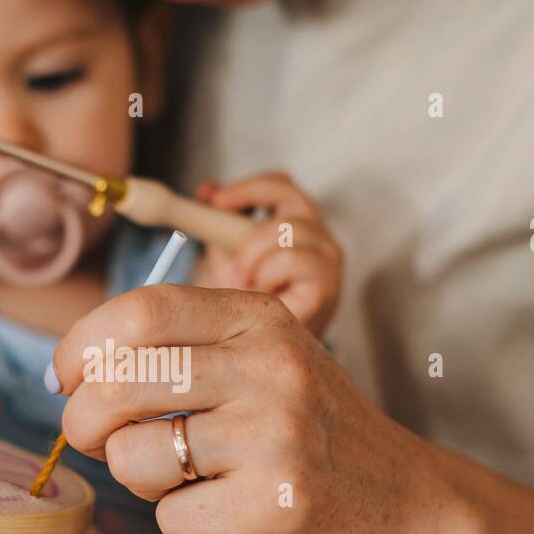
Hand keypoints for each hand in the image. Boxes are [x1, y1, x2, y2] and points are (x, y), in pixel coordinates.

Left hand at [51, 284, 476, 533]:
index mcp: (259, 319)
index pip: (140, 312)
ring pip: (135, 457)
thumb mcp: (264, 358)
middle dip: (81, 420)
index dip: (81, 346)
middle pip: (120, 383)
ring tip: (182, 476)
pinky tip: (224, 509)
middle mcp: (270, 367)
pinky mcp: (276, 505)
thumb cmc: (310, 427)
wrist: (404, 498)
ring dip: (137, 477)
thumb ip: (181, 348)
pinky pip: (172, 519)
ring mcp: (275, 437)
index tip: (64, 378)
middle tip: (89, 438)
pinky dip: (181, 522)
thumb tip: (71, 374)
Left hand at [194, 172, 341, 336]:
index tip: (216, 200)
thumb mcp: (230, 255)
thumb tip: (206, 189)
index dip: (249, 188)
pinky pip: (288, 260)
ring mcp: (327, 261)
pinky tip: (265, 294)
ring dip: (254, 256)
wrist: (270, 349)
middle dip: (250, 228)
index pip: (282, 184)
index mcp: (298, 224)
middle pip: (289, 201)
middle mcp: (320, 237)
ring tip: (248, 284)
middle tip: (232, 259)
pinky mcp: (325, 286)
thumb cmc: (254, 302)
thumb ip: (220, 222)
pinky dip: (267, 274)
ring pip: (287, 230)